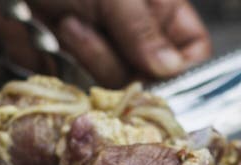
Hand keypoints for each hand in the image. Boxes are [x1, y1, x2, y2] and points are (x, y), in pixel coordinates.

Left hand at [0, 0, 211, 86]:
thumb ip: (142, 31)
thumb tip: (170, 69)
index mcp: (157, 3)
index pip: (193, 47)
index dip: (183, 66)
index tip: (157, 72)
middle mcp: (133, 25)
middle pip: (150, 72)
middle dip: (117, 54)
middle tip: (89, 25)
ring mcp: (99, 41)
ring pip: (112, 80)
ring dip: (86, 54)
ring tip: (64, 20)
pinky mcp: (65, 57)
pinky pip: (77, 82)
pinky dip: (60, 62)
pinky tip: (47, 34)